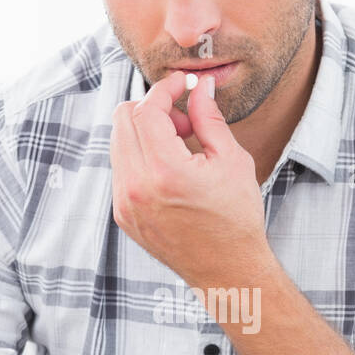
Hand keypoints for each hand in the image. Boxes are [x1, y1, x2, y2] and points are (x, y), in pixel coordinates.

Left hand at [110, 70, 269, 289]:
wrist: (227, 270)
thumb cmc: (236, 217)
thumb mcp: (231, 160)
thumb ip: (209, 117)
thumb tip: (199, 86)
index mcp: (164, 171)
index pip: (146, 110)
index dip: (164, 89)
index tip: (182, 84)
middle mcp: (136, 188)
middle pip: (122, 120)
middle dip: (153, 108)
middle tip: (185, 120)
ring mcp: (124, 203)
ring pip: (118, 142)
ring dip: (145, 132)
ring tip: (180, 146)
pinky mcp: (122, 215)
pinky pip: (121, 168)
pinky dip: (140, 156)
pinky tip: (170, 169)